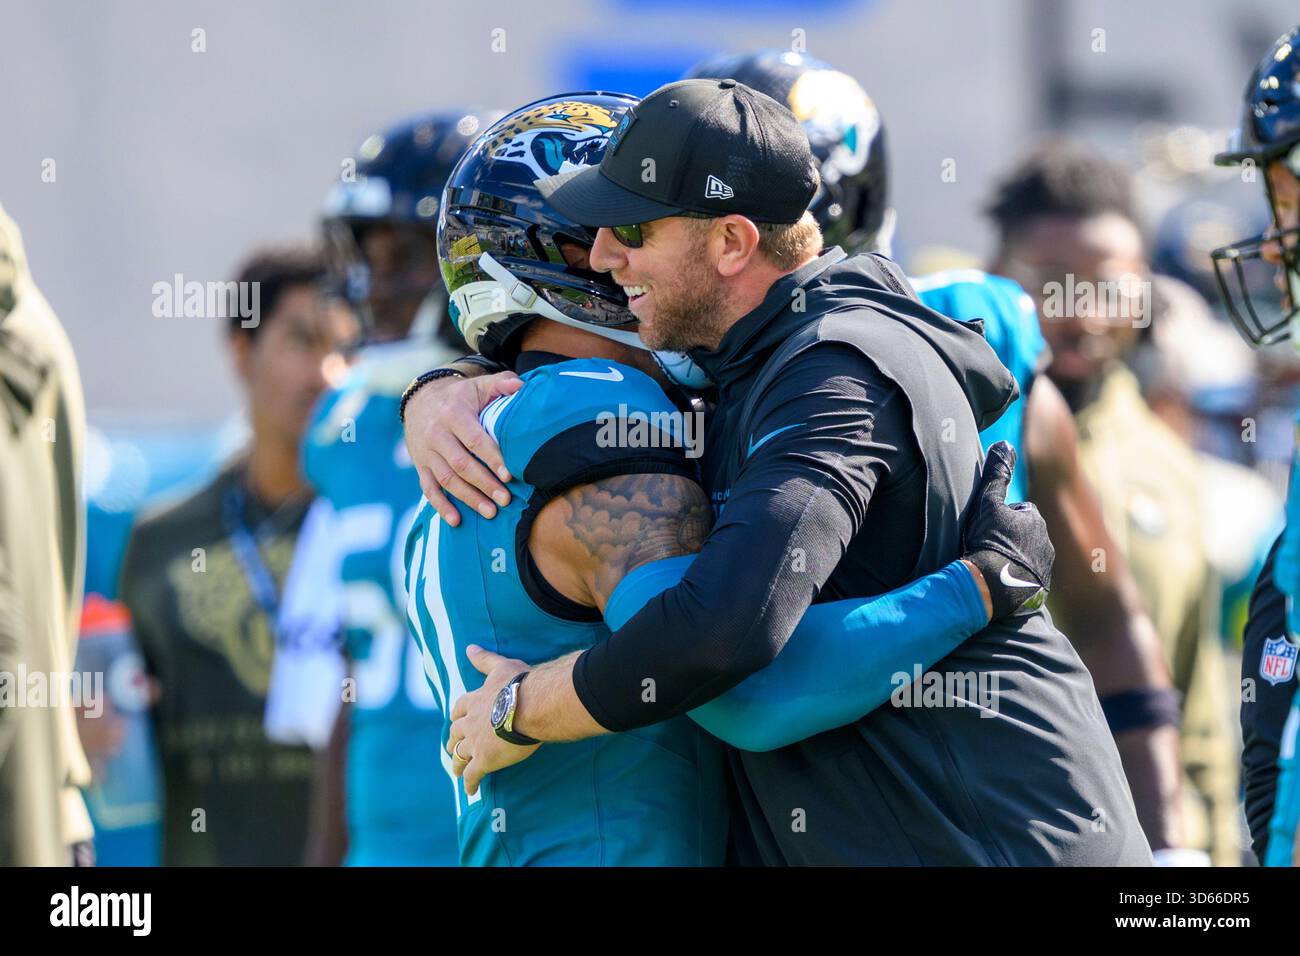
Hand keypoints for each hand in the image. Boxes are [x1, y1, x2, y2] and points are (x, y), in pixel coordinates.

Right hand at [404, 370, 523, 525]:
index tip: (509, 475)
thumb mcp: (478, 386)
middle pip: (461, 464)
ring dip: (468, 498)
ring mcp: (426, 452)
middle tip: (505, 499)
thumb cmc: (460, 397)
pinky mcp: (420, 466)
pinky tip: (456, 521)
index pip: (475, 440)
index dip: (492, 458)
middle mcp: (437, 434)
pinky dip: (441, 506)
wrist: (420, 400)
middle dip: (484, 483)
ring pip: (447, 479)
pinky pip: (428, 489)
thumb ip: (501, 384)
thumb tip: (522, 387)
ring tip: (490, 513)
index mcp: (454, 414)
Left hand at [445, 645, 539, 795]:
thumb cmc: (521, 684)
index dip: (457, 716)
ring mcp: (475, 743)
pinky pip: (472, 775)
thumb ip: (484, 659)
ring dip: (457, 763)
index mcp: (474, 701)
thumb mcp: (501, 666)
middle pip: (455, 734)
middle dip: (453, 741)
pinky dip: (470, 783)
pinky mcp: (484, 760)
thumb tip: (470, 647)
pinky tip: (471, 790)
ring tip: (456, 770)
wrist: (532, 706)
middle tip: (452, 748)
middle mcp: (469, 723)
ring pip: (459, 756)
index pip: (458, 709)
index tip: (455, 720)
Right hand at [962, 441, 1053, 618]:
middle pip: (1027, 535)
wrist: (990, 587)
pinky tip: (999, 582)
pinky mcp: (1040, 590)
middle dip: (1013, 538)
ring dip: (1015, 558)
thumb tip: (1004, 444)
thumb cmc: (988, 542)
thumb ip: (997, 474)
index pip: (1021, 512)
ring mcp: (1045, 568)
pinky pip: (1029, 579)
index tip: (990, 528)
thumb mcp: (987, 504)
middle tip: (989, 546)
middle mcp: (1047, 543)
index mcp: (1035, 520)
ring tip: (993, 566)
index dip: (1004, 518)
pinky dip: (1017, 578)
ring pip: (1029, 556)